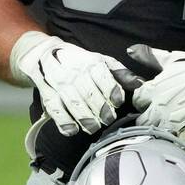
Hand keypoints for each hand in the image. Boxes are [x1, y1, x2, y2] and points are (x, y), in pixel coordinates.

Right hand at [8, 31, 141, 136]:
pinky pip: (56, 110)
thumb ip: (119, 73)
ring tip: (94, 127)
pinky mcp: (47, 95)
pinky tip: (72, 130)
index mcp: (91, 63)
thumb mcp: (101, 60)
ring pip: (74, 104)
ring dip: (86, 119)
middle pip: (90, 95)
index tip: (117, 103)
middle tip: (109, 119)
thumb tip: (139, 83)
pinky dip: (64, 122)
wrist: (45, 55)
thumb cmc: (80, 61)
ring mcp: (60, 85)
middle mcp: (75, 73)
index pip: (104, 79)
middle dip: (102, 110)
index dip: (113, 93)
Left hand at [127, 44, 184, 140]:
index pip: (137, 101)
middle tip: (160, 117)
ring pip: (154, 135)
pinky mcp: (184, 135)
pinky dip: (173, 142)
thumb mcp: (173, 60)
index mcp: (152, 90)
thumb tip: (131, 50)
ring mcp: (170, 124)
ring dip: (158, 132)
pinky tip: (178, 137)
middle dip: (148, 119)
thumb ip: (150, 57)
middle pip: (142, 121)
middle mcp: (157, 108)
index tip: (152, 102)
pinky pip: (172, 143)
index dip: (145, 101)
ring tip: (168, 128)